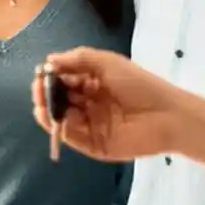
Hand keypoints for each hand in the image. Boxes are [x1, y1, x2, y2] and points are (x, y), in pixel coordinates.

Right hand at [30, 47, 204, 164]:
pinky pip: (72, 137)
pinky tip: (53, 118)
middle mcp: (90, 105)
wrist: (167, 115)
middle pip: (60, 100)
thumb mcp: (108, 63)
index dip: (51, 77)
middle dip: (46, 94)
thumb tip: (49, 60)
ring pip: (62, 119)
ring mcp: (91, 126)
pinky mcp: (94, 146)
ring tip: (41, 104)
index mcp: (93, 84)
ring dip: (48, 111)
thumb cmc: (139, 85)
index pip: (65, 80)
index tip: (40, 74)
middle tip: (38, 90)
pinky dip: (60, 129)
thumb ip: (78, 59)